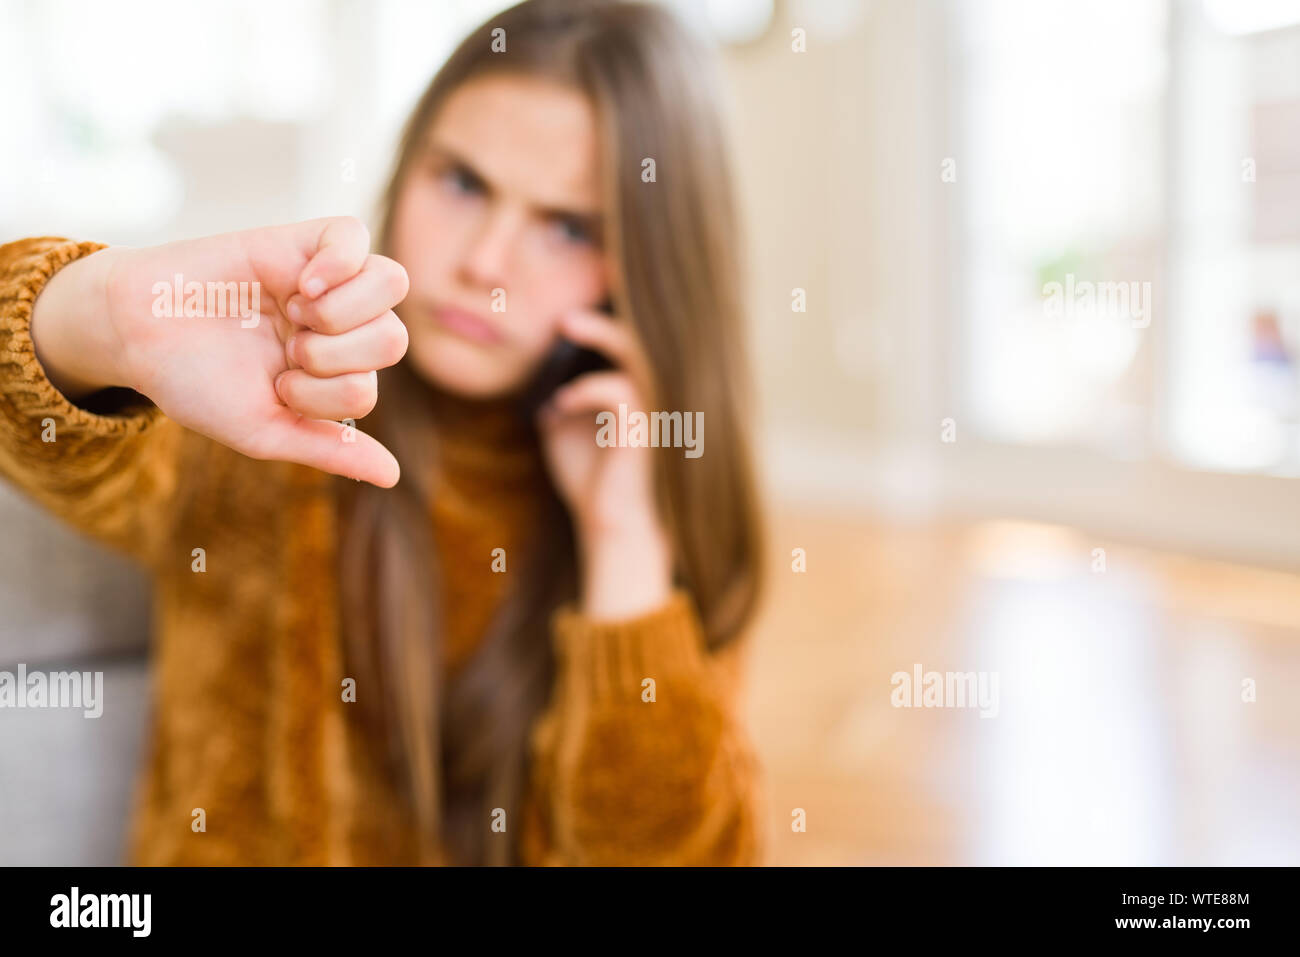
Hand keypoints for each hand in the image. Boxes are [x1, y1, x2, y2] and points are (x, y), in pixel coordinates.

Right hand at [33, 217, 408, 486]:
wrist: (136, 330)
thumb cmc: (197, 382)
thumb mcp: (264, 429)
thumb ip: (330, 449)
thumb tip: (392, 478)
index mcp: (338, 374)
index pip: (367, 389)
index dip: (319, 396)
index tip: (274, 385)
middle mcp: (343, 326)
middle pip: (393, 338)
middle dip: (334, 357)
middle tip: (284, 350)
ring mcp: (328, 280)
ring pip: (391, 283)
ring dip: (341, 312)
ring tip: (295, 314)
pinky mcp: (304, 240)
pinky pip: (354, 234)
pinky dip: (337, 263)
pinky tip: (302, 284)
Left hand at [533, 308, 672, 618]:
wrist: (613, 529)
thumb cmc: (593, 483)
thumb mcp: (565, 431)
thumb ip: (560, 397)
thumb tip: (540, 368)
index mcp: (645, 392)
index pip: (637, 341)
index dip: (610, 320)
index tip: (574, 313)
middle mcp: (660, 396)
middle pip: (645, 336)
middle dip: (608, 316)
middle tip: (568, 313)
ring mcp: (660, 408)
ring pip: (639, 352)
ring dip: (602, 333)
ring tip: (567, 324)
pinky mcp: (648, 427)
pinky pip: (616, 389)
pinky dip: (584, 390)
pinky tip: (561, 406)